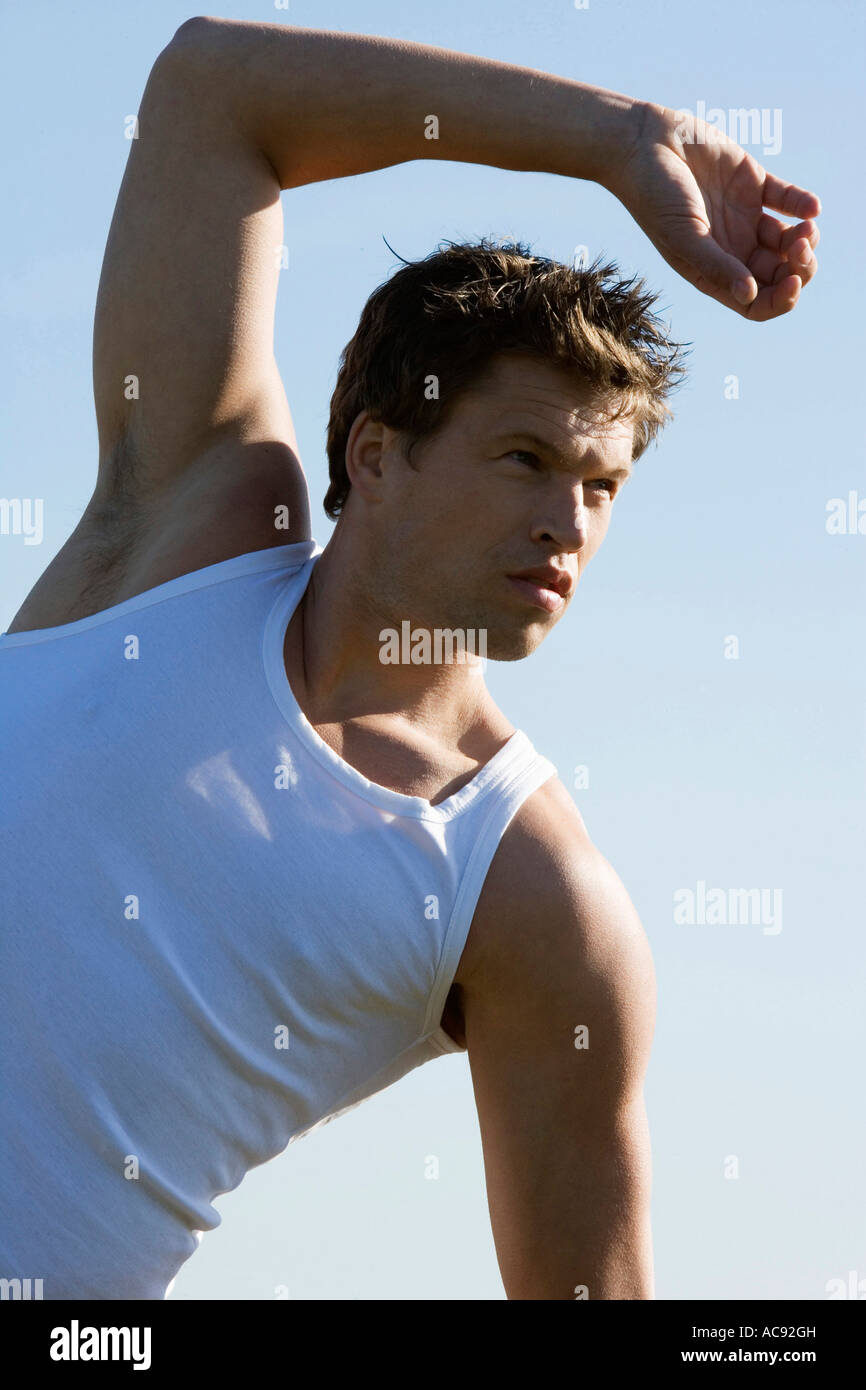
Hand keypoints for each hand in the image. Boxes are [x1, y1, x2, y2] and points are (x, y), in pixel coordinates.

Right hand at [606, 102, 820, 320]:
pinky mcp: (752, 183)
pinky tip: (810, 208)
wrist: (643, 144)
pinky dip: (803, 205)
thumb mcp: (684, 238)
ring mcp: (744, 217)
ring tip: (806, 228)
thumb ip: (716, 266)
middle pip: (778, 274)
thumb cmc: (654, 197)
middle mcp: (731, 249)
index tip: (792, 282)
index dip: (779, 299)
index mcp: (713, 272)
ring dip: (805, 240)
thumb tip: (748, 295)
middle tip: (800, 250)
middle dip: (798, 269)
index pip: (755, 302)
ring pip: (788, 240)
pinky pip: (787, 200)